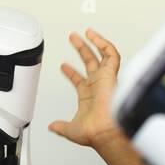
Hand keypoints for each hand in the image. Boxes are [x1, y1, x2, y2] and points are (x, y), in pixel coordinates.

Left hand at [48, 28, 128, 149]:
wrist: (104, 130)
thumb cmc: (94, 132)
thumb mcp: (70, 130)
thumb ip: (61, 127)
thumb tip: (52, 127)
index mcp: (89, 96)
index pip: (79, 80)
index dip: (70, 72)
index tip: (63, 65)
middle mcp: (98, 86)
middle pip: (90, 62)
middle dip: (81, 49)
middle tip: (74, 39)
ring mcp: (105, 79)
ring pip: (102, 55)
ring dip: (93, 43)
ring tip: (85, 33)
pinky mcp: (111, 74)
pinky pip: (111, 54)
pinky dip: (104, 44)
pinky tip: (94, 36)